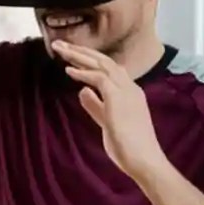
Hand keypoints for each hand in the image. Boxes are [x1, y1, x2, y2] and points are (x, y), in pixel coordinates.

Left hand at [53, 41, 169, 180]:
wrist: (143, 160)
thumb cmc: (128, 147)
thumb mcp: (107, 122)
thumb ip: (95, 105)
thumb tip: (82, 91)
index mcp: (130, 92)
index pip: (109, 69)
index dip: (90, 60)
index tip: (71, 57)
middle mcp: (130, 87)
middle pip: (104, 60)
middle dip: (81, 50)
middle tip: (60, 43)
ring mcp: (126, 91)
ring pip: (102, 64)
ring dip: (79, 55)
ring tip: (60, 49)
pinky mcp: (118, 98)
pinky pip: (98, 78)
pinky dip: (82, 72)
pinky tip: (68, 71)